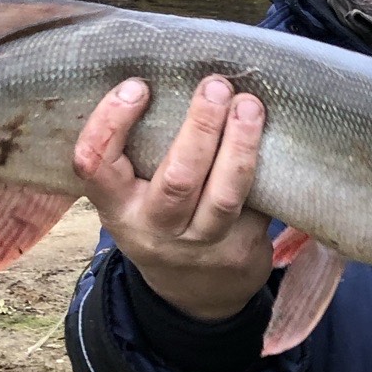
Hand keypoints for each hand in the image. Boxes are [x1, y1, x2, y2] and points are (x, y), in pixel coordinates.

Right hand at [73, 76, 272, 319]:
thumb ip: (140, 154)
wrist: (194, 295)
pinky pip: (256, 204)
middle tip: (215, 85)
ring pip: (224, 196)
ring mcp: (201, 245)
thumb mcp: (132, 198)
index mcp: (118, 208)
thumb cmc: (161, 223)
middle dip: (199, 127)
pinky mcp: (241, 251)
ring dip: (240, 145)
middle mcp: (156, 230)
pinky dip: (267, 168)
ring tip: (250, 106)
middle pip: (177, 179)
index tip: (138, 86)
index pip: (96, 165)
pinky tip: (275, 137)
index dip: (111, 124)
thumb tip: (174, 76)